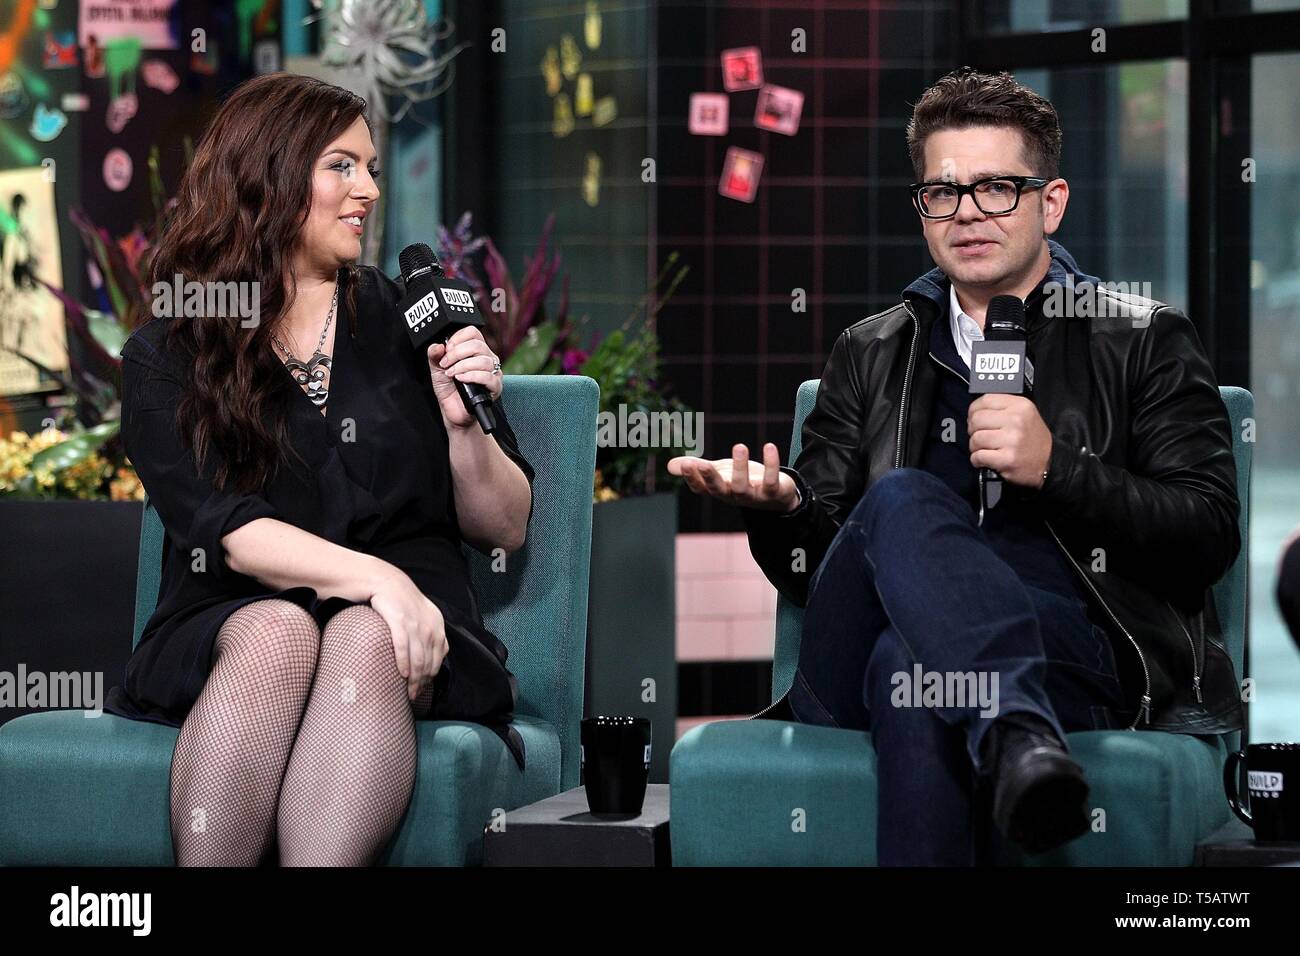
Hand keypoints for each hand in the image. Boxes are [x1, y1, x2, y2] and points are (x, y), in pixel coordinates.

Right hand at [366, 563, 448, 700]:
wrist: (385, 581)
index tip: (423, 687)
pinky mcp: (399, 621)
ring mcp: (415, 624)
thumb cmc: (401, 602)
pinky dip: (404, 663)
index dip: (432, 675)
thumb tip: (432, 657)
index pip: (439, 657)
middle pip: (429, 662)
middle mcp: (430, 626)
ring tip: (408, 691)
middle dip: (423, 682)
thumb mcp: (423, 615)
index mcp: (438, 625)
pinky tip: (401, 674)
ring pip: (418, 659)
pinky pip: (403, 648)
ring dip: (414, 679)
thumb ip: (430, 633)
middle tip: (414, 695)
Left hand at [427, 327, 502, 428]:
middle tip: (446, 364)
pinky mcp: (495, 387)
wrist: (453, 411)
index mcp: (475, 351)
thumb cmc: (449, 390)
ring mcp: (493, 372)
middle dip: (457, 353)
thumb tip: (437, 345)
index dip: (458, 338)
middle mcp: (486, 358)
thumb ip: (434, 356)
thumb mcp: (437, 369)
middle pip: (477, 345)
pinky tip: (461, 379)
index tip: (447, 349)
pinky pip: (488, 377)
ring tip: (452, 374)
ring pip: (483, 361)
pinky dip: (472, 376)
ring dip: (463, 366)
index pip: (472, 333)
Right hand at [667, 442, 799, 511]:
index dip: (693, 478)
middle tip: (701, 464)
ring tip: (739, 446)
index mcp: (718, 490)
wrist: (776, 496)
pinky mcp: (773, 492)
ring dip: (740, 467)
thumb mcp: (718, 473)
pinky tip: (769, 446)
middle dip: (709, 477)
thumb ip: (697, 468)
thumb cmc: (741, 480)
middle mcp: (733, 496)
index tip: (686, 464)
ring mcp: (753, 496)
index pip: (701, 488)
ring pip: (743, 486)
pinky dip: (771, 464)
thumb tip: (669, 465)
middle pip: (719, 489)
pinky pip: (771, 480)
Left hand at [968, 394, 1052, 488]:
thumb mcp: (1024, 414)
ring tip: (985, 449)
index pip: (985, 400)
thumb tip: (975, 410)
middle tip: (980, 436)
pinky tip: (985, 460)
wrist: (1050, 463)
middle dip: (973, 430)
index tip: (974, 418)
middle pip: (977, 419)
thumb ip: (1002, 408)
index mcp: (1020, 406)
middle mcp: (1016, 420)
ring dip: (975, 447)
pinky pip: (978, 456)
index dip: (974, 410)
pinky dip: (977, 460)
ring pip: (975, 438)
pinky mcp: (1007, 459)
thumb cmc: (1033, 439)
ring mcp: (1012, 440)